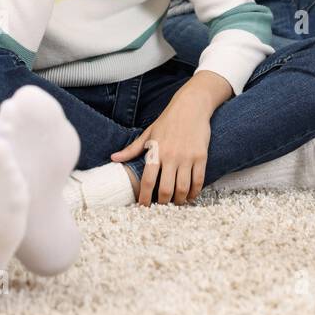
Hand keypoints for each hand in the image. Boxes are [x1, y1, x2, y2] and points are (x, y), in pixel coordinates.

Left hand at [110, 77, 220, 205]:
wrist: (191, 106)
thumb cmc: (168, 120)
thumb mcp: (148, 133)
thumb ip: (132, 149)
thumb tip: (113, 158)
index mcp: (156, 151)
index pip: (147, 181)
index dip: (144, 198)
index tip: (143, 207)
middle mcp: (171, 156)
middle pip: (166, 189)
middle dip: (163, 203)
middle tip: (161, 207)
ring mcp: (187, 157)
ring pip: (183, 188)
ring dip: (179, 200)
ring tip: (176, 203)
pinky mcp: (201, 156)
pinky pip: (198, 181)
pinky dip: (194, 192)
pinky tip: (190, 196)